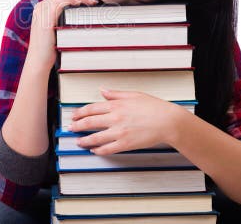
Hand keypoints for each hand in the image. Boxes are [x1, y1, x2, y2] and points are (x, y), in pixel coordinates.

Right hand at [27, 0, 97, 67]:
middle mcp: (40, 7)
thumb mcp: (53, 30)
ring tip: (89, 4)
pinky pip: (61, 3)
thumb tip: (75, 15)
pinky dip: (72, 2)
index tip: (88, 2)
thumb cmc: (48, 49)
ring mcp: (43, 11)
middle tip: (92, 3)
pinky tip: (81, 6)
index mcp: (41, 9)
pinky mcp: (47, 17)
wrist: (38, 61)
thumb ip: (60, 20)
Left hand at [69, 89, 186, 154]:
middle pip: (89, 122)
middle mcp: (115, 118)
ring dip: (84, 140)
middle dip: (77, 126)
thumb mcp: (134, 95)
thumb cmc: (155, 107)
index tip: (74, 115)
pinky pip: (107, 149)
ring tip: (79, 141)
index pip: (91, 108)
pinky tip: (94, 150)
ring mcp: (119, 132)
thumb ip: (116, 94)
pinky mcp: (125, 144)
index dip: (80, 112)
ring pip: (95, 137)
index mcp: (116, 105)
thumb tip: (103, 90)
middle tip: (71, 128)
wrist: (168, 122)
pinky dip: (98, 150)